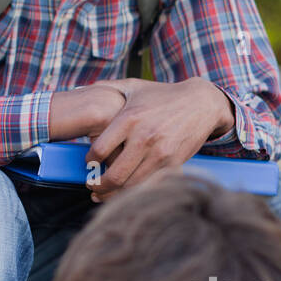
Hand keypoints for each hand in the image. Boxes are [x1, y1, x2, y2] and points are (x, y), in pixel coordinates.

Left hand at [85, 77, 234, 202]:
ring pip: (132, 185)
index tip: (89, 163)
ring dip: (114, 194)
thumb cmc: (163, 95)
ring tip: (104, 195)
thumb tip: (78, 88)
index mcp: (129, 119)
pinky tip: (127, 192)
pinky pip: (150, 184)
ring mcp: (160, 153)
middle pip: (114, 175)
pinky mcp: (174, 164)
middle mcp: (144, 138)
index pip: (99, 150)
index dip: (89, 162)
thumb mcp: (135, 86)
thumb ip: (107, 87)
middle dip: (98, 186)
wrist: (201, 103)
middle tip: (92, 187)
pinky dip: (136, 192)